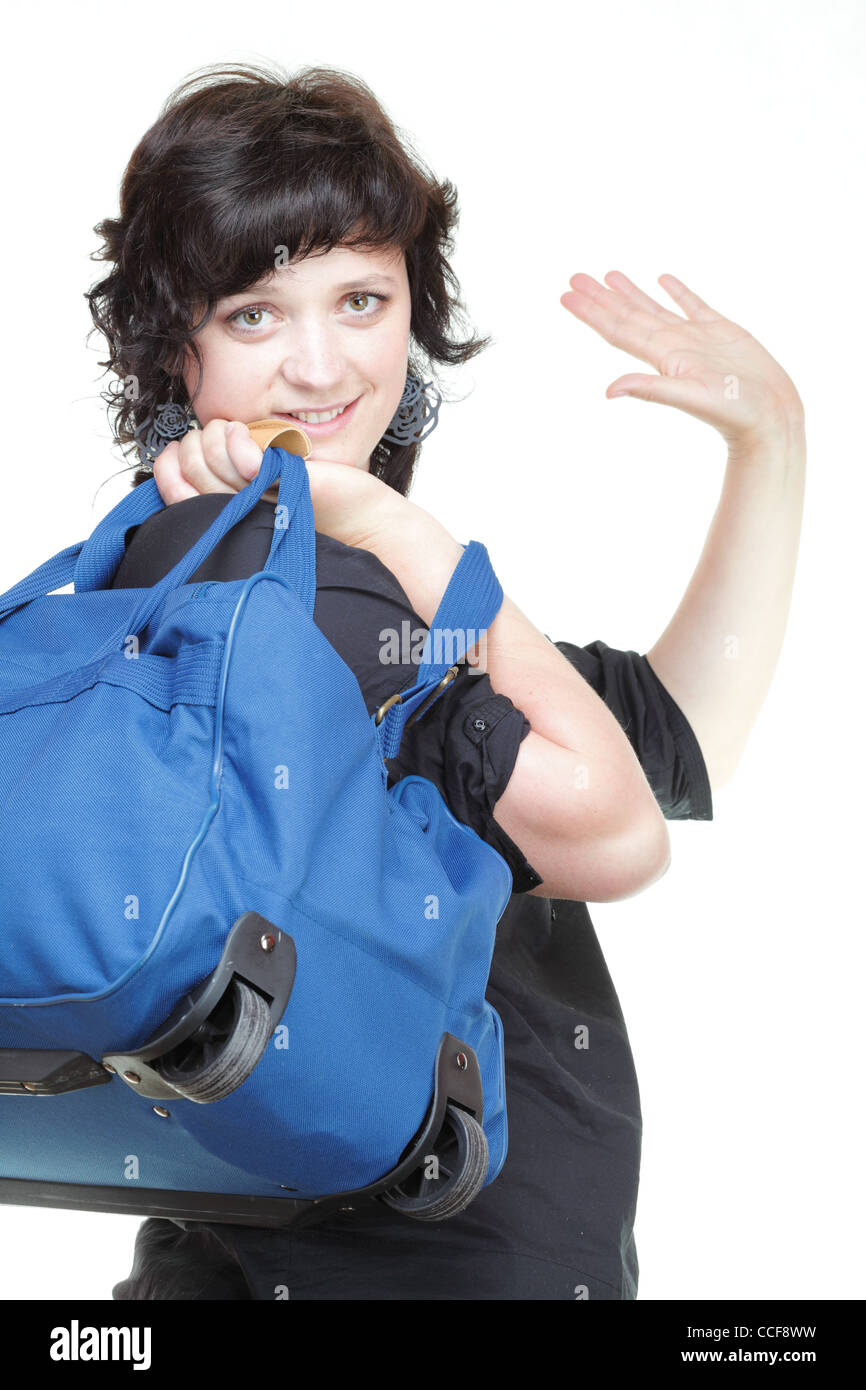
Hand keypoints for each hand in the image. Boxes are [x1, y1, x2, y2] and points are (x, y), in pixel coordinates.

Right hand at [151, 417, 404, 551]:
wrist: (359, 517)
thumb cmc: (311, 498)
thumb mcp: (257, 474)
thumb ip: (224, 463)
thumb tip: (189, 444)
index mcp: (221, 505)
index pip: (166, 475)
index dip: (172, 458)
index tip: (202, 450)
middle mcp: (230, 507)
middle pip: (185, 460)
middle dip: (203, 440)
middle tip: (235, 440)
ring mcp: (252, 500)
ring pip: (207, 455)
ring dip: (224, 437)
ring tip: (249, 442)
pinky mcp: (280, 488)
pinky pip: (243, 458)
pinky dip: (244, 442)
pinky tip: (259, 446)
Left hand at [561, 271, 804, 450]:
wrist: (771, 416)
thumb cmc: (734, 411)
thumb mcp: (690, 397)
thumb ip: (650, 389)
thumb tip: (608, 391)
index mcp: (662, 356)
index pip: (617, 330)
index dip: (591, 313)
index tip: (566, 296)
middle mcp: (673, 345)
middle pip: (628, 316)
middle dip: (601, 297)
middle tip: (575, 277)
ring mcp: (696, 337)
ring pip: (655, 308)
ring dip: (630, 292)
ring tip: (608, 274)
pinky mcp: (722, 331)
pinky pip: (693, 305)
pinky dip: (677, 291)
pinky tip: (663, 279)